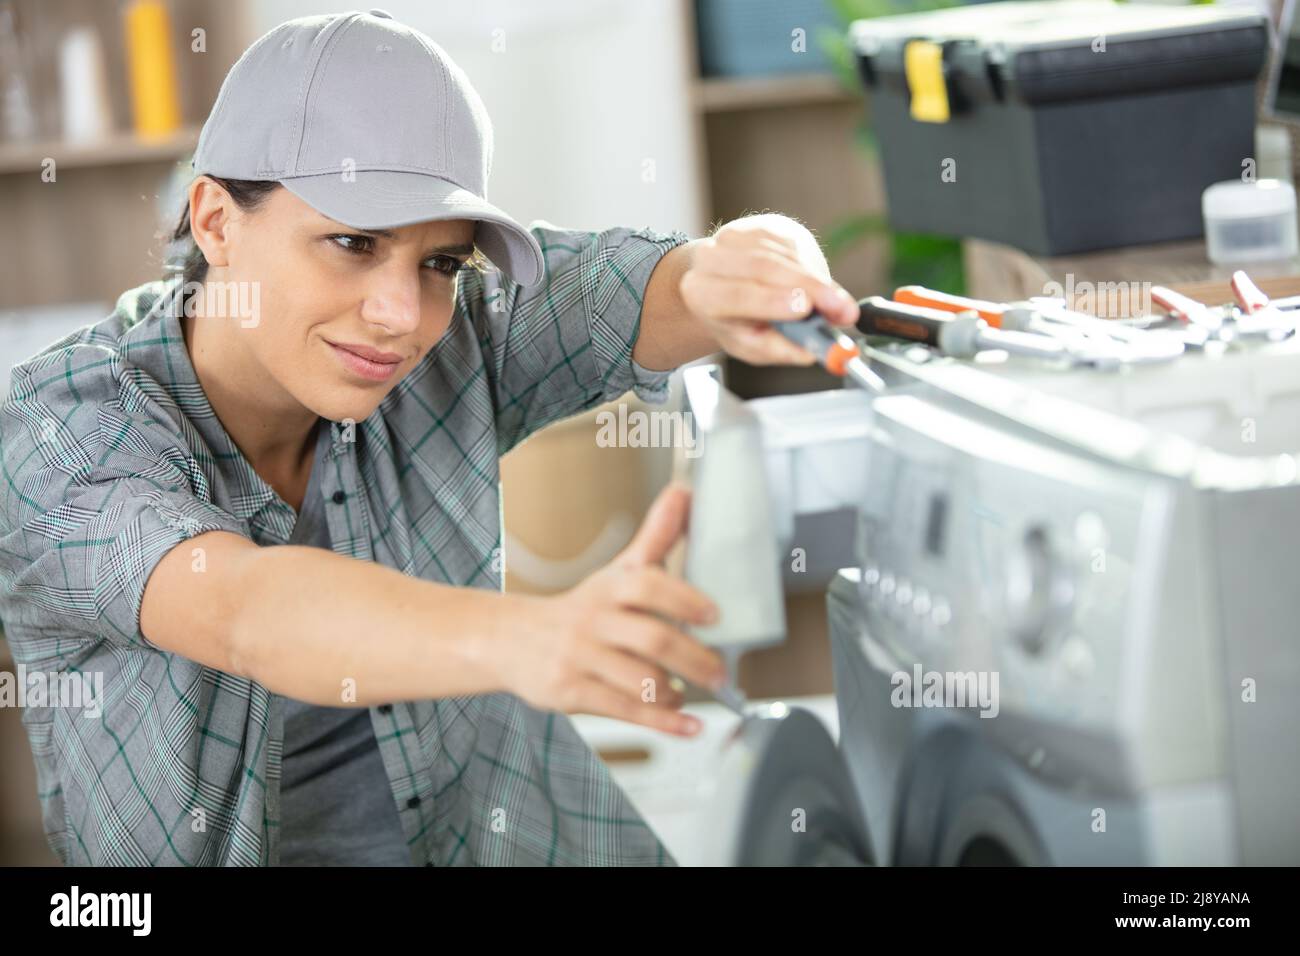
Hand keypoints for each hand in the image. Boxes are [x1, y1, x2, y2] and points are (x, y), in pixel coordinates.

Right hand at [497, 482, 725, 735]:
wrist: (510, 641)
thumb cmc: (580, 608)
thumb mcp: (616, 573)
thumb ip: (655, 537)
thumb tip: (686, 492)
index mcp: (609, 588)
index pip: (648, 586)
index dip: (684, 599)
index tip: (714, 616)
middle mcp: (593, 621)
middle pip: (651, 639)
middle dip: (693, 658)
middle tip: (720, 671)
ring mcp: (580, 658)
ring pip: (639, 679)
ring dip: (675, 691)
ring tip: (693, 694)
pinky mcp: (570, 692)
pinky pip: (624, 710)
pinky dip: (663, 722)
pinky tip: (689, 725)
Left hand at [679, 216, 859, 366]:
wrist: (726, 289)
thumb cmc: (737, 321)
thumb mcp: (751, 345)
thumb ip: (778, 350)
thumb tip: (808, 352)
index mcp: (700, 293)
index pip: (736, 295)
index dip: (772, 301)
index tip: (806, 308)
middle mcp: (711, 258)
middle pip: (764, 267)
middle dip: (810, 288)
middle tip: (840, 309)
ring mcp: (735, 235)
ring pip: (785, 254)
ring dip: (818, 280)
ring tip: (837, 305)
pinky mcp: (761, 224)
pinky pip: (795, 245)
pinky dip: (814, 267)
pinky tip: (820, 285)